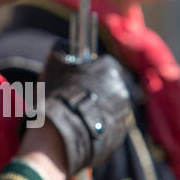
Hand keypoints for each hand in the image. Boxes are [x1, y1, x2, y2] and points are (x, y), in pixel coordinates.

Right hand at [40, 42, 133, 174]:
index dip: (89, 72)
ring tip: (78, 117)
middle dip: (96, 92)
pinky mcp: (120, 134)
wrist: (63, 131)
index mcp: (110, 68)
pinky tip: (82, 130)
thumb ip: (62, 50)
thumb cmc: (58, 94)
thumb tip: (63, 45)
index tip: (76, 80)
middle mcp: (123, 88)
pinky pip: (109, 128)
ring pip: (111, 108)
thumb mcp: (55, 63)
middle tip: (76, 99)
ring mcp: (124, 113)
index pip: (104, 65)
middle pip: (110, 87)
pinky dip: (99, 128)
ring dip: (98, 110)